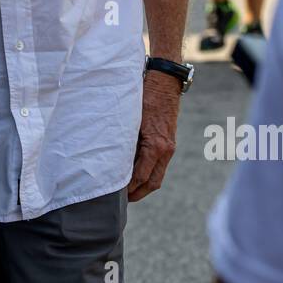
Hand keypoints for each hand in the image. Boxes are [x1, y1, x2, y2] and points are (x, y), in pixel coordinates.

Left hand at [129, 69, 182, 201]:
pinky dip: (149, 173)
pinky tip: (136, 173)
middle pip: (153, 182)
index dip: (130, 188)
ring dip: (144, 185)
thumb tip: (112, 160)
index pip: (142, 176)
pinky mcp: (169, 143)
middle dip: (138, 193)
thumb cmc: (145, 97)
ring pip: (158, 175)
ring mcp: (169, 147)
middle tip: (122, 200)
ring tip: (128, 191)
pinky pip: (159, 164)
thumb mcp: (131, 120)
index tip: (117, 194)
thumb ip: (125, 141)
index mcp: (156, 146)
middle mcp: (165, 149)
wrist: (165, 83)